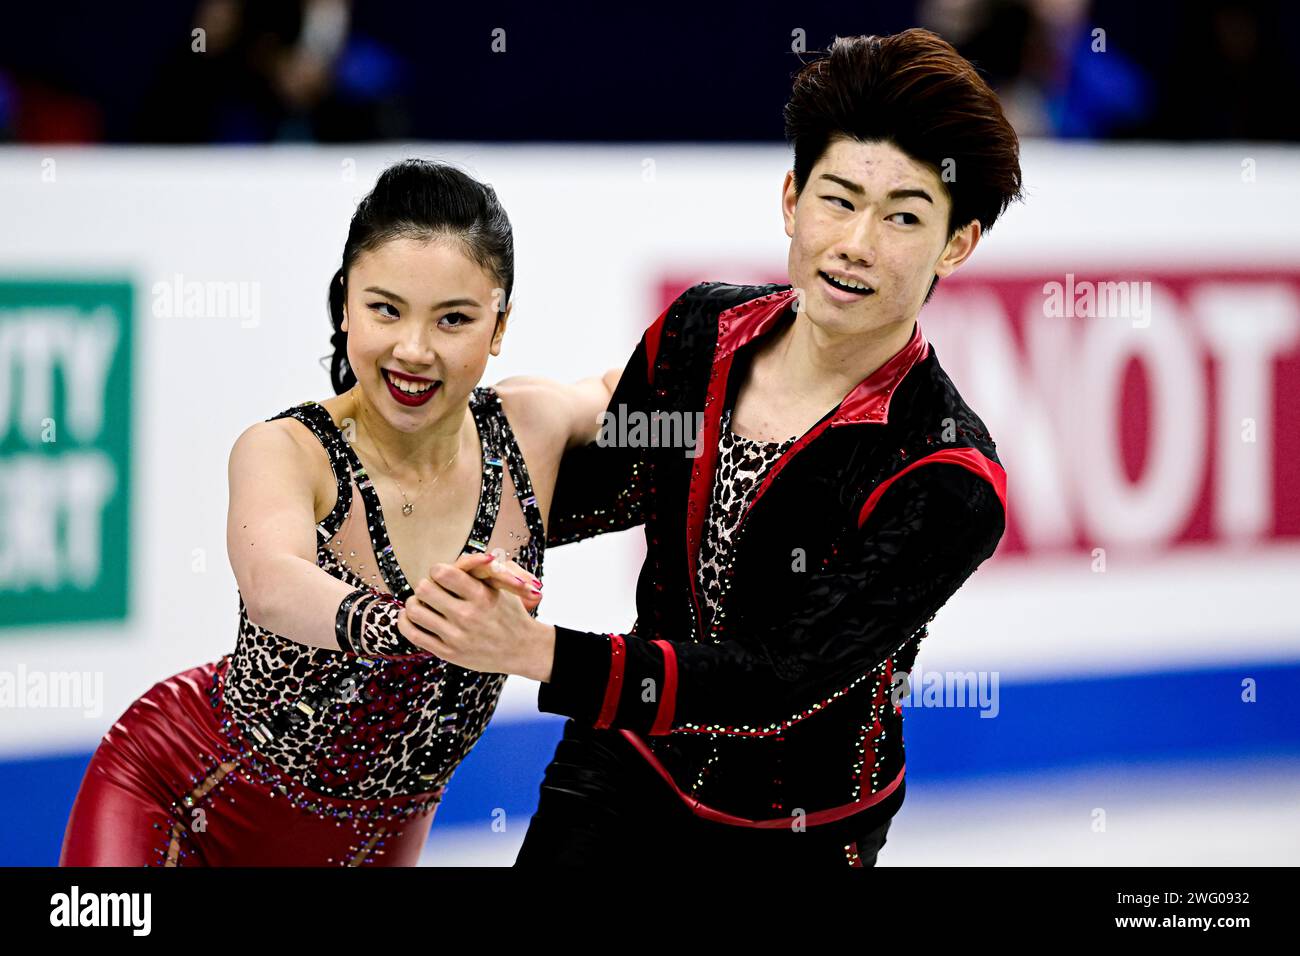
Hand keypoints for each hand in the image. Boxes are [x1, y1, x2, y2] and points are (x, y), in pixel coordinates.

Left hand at [396, 559, 554, 679]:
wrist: (522, 649)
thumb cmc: (510, 613)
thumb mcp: (503, 587)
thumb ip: (481, 569)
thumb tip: (459, 559)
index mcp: (481, 595)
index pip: (442, 573)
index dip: (438, 570)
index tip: (443, 575)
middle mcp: (467, 616)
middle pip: (424, 589)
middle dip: (426, 585)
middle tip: (432, 589)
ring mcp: (456, 637)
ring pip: (415, 611)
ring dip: (415, 602)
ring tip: (423, 603)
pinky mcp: (448, 653)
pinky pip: (412, 634)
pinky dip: (406, 621)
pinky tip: (412, 616)